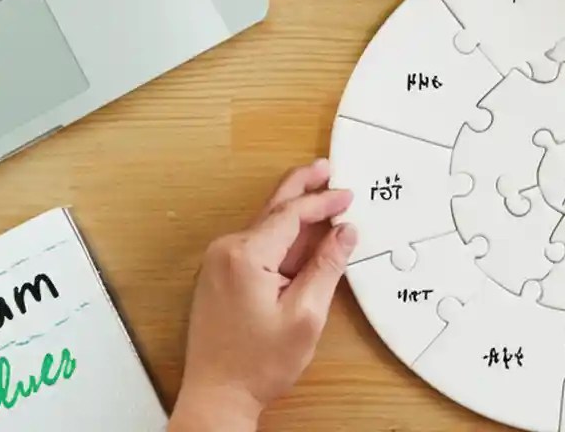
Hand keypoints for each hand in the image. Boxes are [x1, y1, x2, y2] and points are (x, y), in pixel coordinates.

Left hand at [173, 160, 355, 430]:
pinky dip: (280, 236)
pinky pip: (255, 244)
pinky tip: (300, 238)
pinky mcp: (218, 275)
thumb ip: (326, 268)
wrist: (217, 395)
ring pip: (265, 226)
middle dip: (302, 186)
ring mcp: (218, 263)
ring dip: (294, 213)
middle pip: (273, 208)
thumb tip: (344, 234)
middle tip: (326, 169)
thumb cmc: (255, 365)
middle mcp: (226, 252)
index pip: (292, 214)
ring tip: (321, 198)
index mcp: (246, 256)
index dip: (323, 202)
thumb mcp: (305, 316)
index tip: (347, 197)